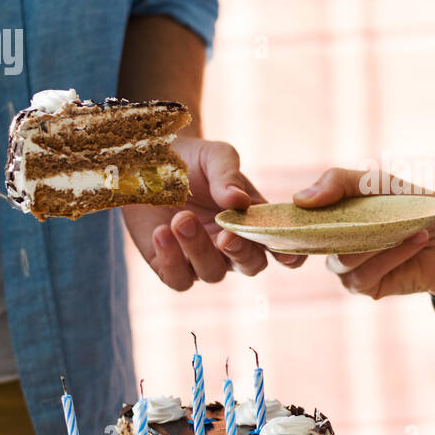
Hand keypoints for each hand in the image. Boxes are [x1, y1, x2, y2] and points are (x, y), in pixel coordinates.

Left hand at [123, 138, 303, 289]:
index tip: (286, 256)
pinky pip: (178, 279)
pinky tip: (161, 232)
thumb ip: (227, 176)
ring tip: (181, 218)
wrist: (144, 161)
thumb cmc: (189, 159)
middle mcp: (231, 244)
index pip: (280, 244)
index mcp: (253, 220)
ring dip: (199, 250)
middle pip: (251, 265)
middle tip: (225, 235)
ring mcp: (201, 258)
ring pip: (212, 274)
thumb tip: (237, 200)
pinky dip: (171, 259)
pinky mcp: (169, 265)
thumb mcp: (214, 156)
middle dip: (242, 252)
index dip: (289, 255)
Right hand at [293, 166, 434, 299]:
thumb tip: (301, 199)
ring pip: (341, 259)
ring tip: (409, 226)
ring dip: (376, 241)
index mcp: (331, 215)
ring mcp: (348, 266)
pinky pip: (364, 274)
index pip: (298, 218)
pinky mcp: (366, 286)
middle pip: (315, 240)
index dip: (291, 221)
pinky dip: (391, 255)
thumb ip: (341, 182)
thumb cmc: (417, 206)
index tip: (298, 213)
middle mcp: (334, 242)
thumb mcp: (381, 183)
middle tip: (368, 215)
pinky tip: (415, 240)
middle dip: (335, 229)